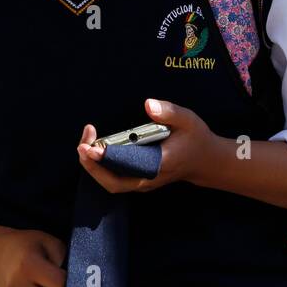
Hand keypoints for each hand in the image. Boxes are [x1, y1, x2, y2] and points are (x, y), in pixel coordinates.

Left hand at [76, 99, 219, 193]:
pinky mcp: (138, 180)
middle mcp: (148, 179)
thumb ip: (169, 112)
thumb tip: (147, 104)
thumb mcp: (188, 120)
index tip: (92, 147)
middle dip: (92, 165)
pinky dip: (100, 166)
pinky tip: (94, 147)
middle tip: (82, 143)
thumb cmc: (195, 139)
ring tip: (86, 141)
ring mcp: (142, 182)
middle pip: (113, 182)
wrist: (205, 161)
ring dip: (93, 166)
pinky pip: (113, 179)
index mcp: (160, 164)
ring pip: (110, 182)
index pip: (129, 166)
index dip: (108, 158)